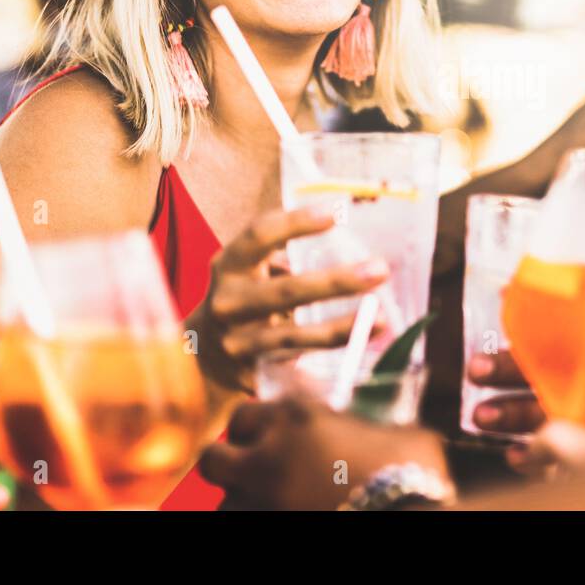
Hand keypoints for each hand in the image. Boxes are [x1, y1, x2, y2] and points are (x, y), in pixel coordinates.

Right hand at [186, 207, 389, 393]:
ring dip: (343, 326)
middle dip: (336, 281)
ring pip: (296, 336)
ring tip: (382, 317)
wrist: (202, 360)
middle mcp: (229, 303)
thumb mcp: (248, 270)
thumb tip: (348, 242)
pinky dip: (336, 352)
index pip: (259, 236)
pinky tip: (366, 341)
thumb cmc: (243, 299)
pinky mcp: (253, 374)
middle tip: (380, 269)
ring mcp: (239, 342)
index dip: (297, 223)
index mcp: (229, 265)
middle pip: (285, 291)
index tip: (337, 211)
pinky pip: (302, 363)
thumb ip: (283, 255)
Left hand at [199, 396, 450, 509]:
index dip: (254, 428)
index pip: (243, 414)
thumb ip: (340, 416)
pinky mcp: (273, 527)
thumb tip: (330, 414)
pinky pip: (245, 524)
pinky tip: (279, 513)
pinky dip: (258, 516)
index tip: (268, 436)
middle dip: (229, 463)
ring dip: (243, 500)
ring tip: (268, 499)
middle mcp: (271, 455)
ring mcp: (268, 498)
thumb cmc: (408, 463)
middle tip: (253, 470)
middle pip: (214, 460)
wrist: (416, 504)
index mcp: (295, 416)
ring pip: (226, 504)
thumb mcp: (375, 425)